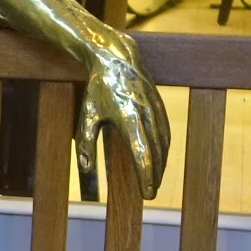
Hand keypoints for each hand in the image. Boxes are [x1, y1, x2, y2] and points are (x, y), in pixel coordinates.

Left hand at [77, 33, 169, 199]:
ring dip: (162, 163)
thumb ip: (85, 143)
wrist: (116, 57)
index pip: (142, 154)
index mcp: (128, 118)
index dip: (146, 176)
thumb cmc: (97, 88)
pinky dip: (165, 147)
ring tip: (155, 179)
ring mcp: (155, 108)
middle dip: (154, 175)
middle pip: (156, 152)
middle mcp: (146, 114)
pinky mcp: (160, 103)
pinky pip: (165, 130)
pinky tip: (160, 158)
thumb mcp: (86, 115)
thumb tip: (85, 168)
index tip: (146, 193)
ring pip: (164, 142)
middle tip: (150, 192)